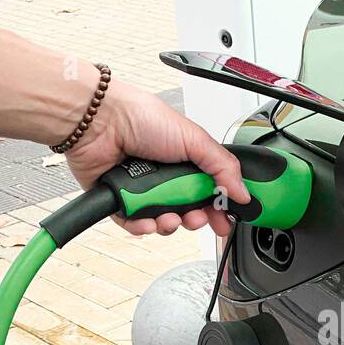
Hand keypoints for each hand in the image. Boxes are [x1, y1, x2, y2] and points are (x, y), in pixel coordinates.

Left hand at [66, 79, 249, 236]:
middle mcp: (166, 177)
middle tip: (196, 217)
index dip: (219, 208)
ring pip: (163, 222)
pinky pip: (134, 225)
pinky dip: (142, 227)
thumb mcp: (195, 139)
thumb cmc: (141, 117)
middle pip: (189, 212)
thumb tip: (244, 193)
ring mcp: (142, 190)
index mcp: (186, 161)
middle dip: (195, 219)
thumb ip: (223, 167)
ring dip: (169, 225)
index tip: (226, 220)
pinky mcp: (119, 202)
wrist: (100, 121)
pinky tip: (147, 221)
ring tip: (169, 217)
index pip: (210, 192)